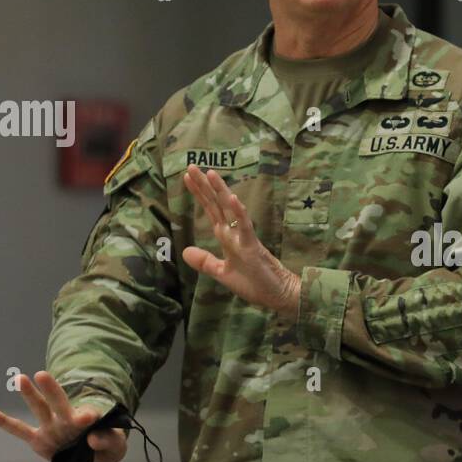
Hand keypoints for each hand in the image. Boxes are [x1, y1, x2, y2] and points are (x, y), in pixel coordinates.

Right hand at [0, 370, 128, 461]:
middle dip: (52, 391)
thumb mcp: (115, 448)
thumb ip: (107, 441)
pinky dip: (3, 422)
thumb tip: (93, 440)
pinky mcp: (38, 440)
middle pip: (59, 404)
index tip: (89, 416)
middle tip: (42, 374)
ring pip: (39, 409)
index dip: (87, 416)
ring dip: (30, 395)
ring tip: (20, 379)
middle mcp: (66, 420)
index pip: (87, 416)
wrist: (92, 457)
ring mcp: (51, 428)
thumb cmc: (107, 446)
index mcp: (87, 421)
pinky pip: (18, 430)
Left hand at [181, 164, 301, 319]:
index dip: (199, 194)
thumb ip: (205, 262)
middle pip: (216, 204)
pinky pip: (245, 227)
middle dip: (204, 186)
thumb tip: (185, 252)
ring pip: (230, 210)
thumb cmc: (253, 283)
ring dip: (220, 191)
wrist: (276, 295)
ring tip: (210, 173)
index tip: (187, 177)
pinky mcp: (252, 246)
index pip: (210, 210)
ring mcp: (244, 237)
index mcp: (226, 237)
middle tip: (191, 166)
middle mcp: (234, 232)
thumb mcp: (222, 273)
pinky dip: (239, 212)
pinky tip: (232, 198)